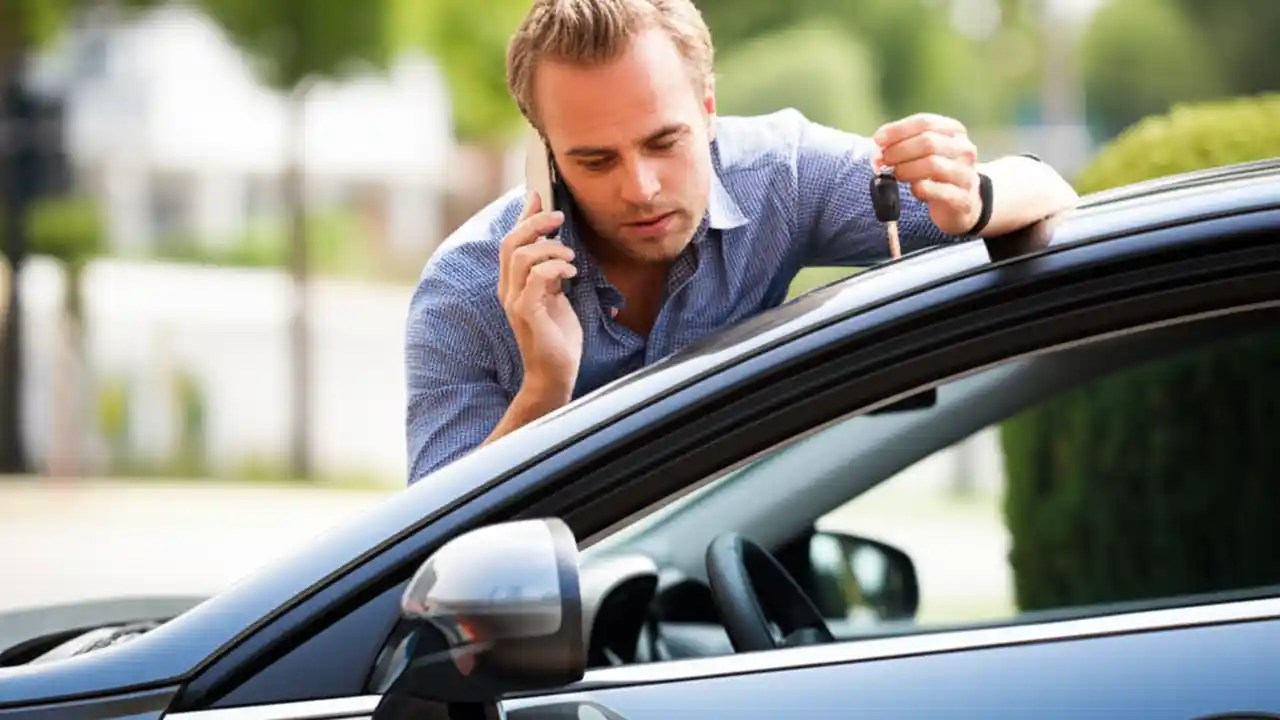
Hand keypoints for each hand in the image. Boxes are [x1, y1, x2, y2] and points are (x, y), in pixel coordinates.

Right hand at [498, 191, 582, 405]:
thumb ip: (550, 273)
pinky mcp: (526, 314)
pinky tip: (571, 274)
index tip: (539, 195)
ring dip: (549, 248)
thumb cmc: (557, 337)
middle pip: (511, 243)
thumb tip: (555, 246)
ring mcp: (515, 302)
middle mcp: (508, 290)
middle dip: (535, 223)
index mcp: (513, 284)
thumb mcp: (555, 297)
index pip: (511, 242)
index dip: (524, 216)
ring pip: (520, 257)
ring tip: (570, 256)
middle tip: (559, 217)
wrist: (555, 374)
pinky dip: (555, 269)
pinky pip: (535, 279)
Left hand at [872, 113, 981, 234]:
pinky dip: (919, 189)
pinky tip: (913, 189)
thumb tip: (877, 143)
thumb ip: (903, 143)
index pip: (924, 122)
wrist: (962, 200)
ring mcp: (965, 173)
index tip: (877, 140)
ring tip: (895, 174)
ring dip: (906, 169)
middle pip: (928, 142)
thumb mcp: (924, 151)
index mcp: (954, 131)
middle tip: (882, 161)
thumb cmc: (936, 171)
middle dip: (899, 150)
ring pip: (932, 164)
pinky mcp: (962, 198)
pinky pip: (937, 190)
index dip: (897, 130)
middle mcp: (964, 149)